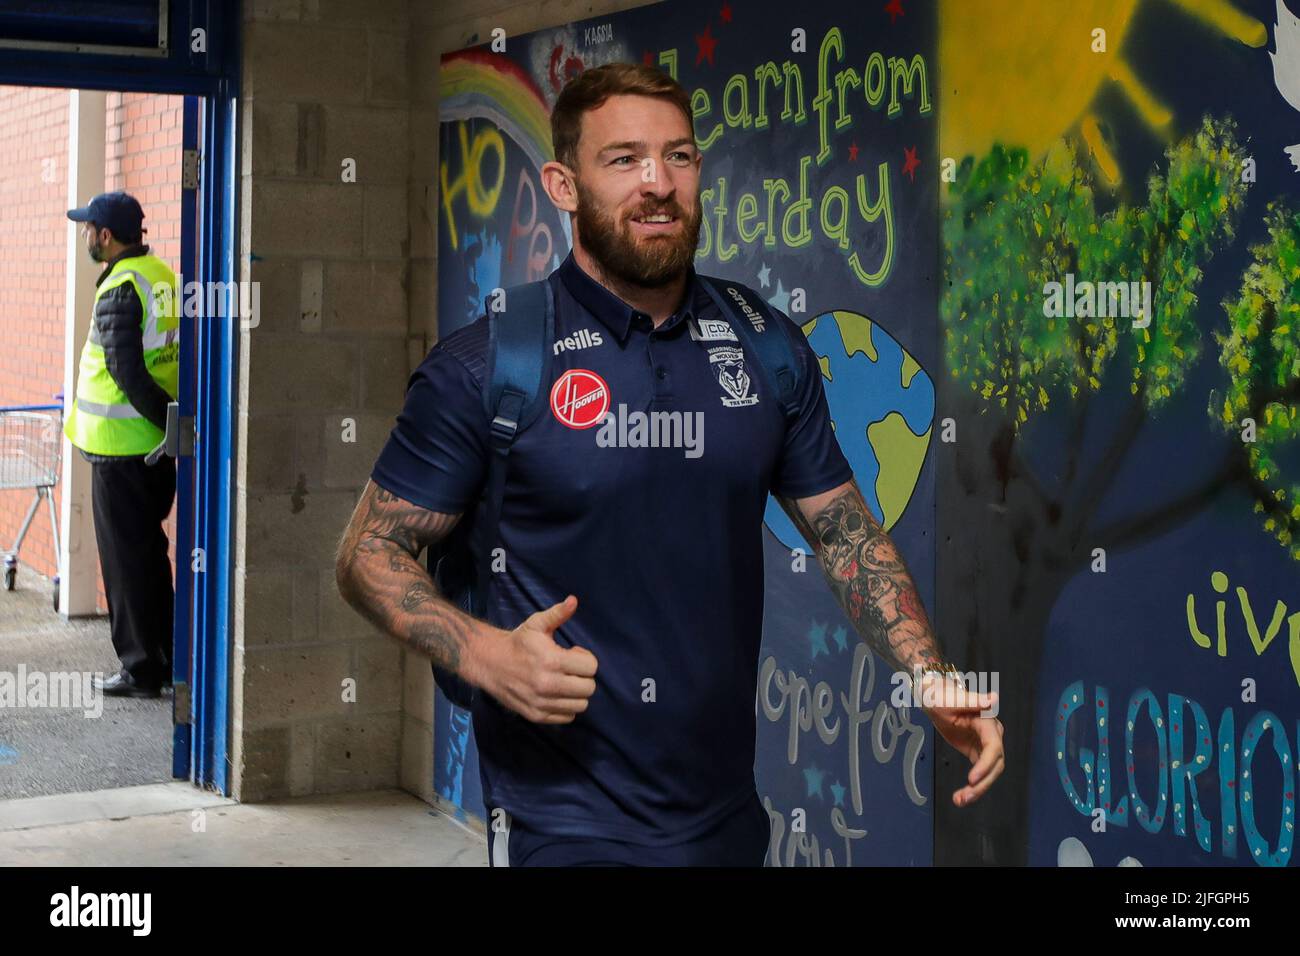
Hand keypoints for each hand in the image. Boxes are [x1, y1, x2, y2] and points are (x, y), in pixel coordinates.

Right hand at [483, 595, 597, 723]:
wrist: (489, 663)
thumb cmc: (518, 642)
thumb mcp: (537, 624)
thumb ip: (558, 614)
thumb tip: (573, 600)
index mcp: (552, 661)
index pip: (591, 667)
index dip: (585, 659)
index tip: (573, 654)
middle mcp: (548, 685)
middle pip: (589, 688)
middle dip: (583, 677)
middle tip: (570, 669)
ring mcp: (542, 703)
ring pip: (581, 705)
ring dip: (577, 693)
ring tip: (564, 682)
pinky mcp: (536, 716)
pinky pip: (567, 717)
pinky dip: (566, 707)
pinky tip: (556, 694)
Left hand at [919, 674, 1004, 806]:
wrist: (934, 697)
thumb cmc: (941, 695)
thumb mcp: (951, 699)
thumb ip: (973, 701)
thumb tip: (994, 699)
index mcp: (987, 721)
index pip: (993, 747)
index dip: (985, 765)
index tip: (971, 779)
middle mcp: (992, 734)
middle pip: (995, 764)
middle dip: (982, 783)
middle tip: (964, 797)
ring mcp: (985, 745)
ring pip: (989, 772)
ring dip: (977, 789)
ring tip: (959, 801)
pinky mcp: (977, 752)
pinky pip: (980, 772)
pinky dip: (972, 786)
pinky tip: (961, 796)